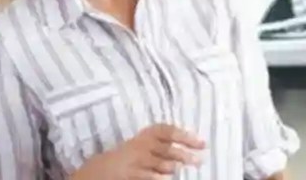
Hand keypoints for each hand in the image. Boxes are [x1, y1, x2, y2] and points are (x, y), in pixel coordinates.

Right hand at [72, 123, 205, 179]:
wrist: (102, 168)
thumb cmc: (132, 155)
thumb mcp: (146, 143)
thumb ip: (164, 143)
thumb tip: (193, 149)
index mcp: (148, 135)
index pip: (169, 131)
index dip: (186, 136)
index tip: (203, 143)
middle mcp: (142, 145)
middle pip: (167, 148)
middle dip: (185, 155)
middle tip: (200, 161)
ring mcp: (135, 160)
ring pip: (159, 163)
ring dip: (173, 167)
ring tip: (182, 169)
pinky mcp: (130, 173)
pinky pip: (146, 176)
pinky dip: (157, 178)